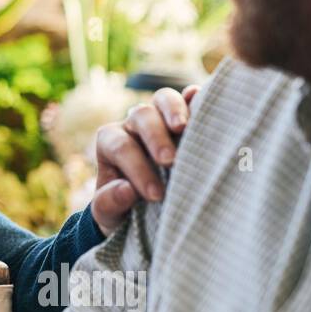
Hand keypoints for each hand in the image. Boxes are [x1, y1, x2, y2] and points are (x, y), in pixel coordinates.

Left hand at [91, 85, 199, 234]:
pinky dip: (196, 98)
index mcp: (110, 142)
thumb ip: (110, 202)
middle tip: (169, 161)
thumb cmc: (123, 208)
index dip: (137, 168)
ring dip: (174, 110)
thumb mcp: (108, 213)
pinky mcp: (184, 117)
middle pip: (141, 115)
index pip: (121, 147)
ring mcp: (160, 117)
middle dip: (155, 137)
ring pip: (163, 99)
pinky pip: (189, 99)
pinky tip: (203, 98)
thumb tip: (127, 190)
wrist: (140, 208)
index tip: (155, 195)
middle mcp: (133, 125)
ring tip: (184, 128)